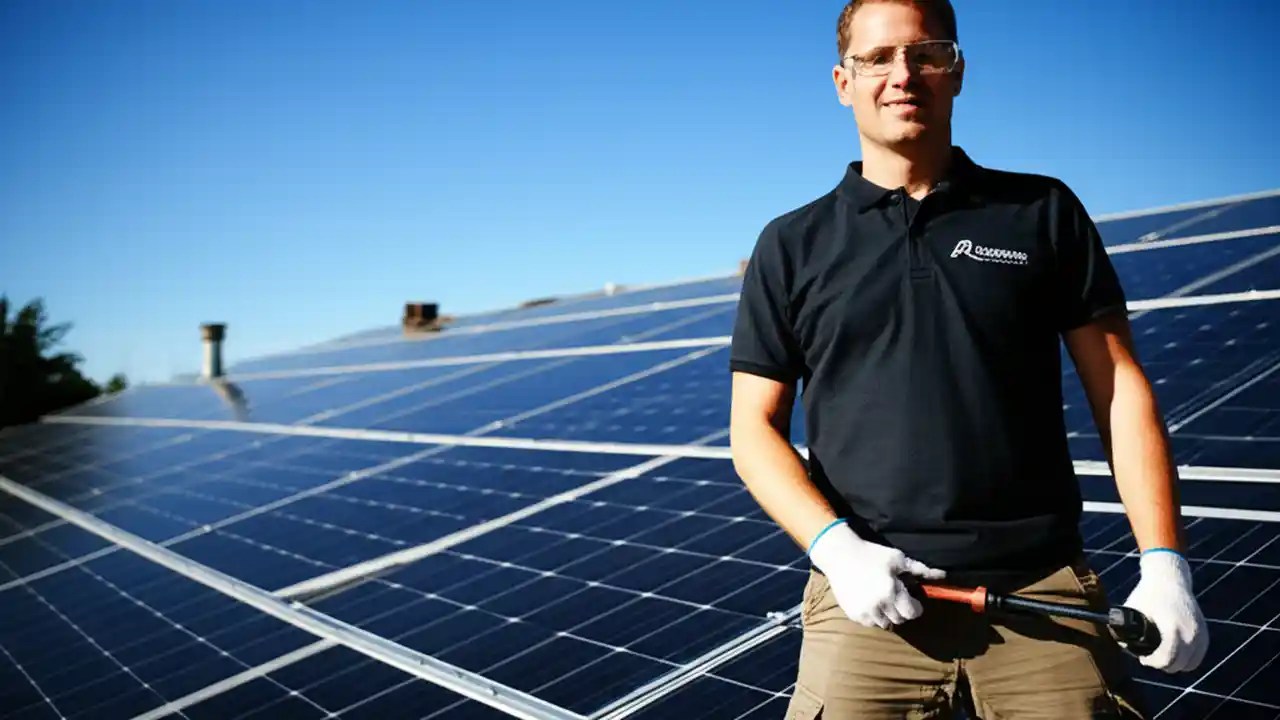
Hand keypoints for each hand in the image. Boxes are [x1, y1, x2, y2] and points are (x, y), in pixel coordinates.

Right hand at [807, 519, 945, 628]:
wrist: (840, 555)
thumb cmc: (872, 554)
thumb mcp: (898, 559)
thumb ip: (920, 570)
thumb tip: (942, 575)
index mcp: (892, 591)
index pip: (912, 613)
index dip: (915, 608)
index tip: (913, 600)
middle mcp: (879, 605)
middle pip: (900, 620)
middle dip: (902, 609)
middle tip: (896, 597)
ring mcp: (865, 612)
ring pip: (885, 623)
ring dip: (888, 614)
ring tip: (883, 600)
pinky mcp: (853, 615)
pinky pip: (870, 622)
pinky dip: (873, 616)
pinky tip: (870, 601)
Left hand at [1120, 550, 1209, 672]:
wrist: (1170, 578)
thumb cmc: (1148, 594)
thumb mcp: (1133, 609)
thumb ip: (1125, 628)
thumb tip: (1122, 647)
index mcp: (1172, 627)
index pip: (1166, 658)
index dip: (1153, 662)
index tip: (1143, 659)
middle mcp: (1191, 632)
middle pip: (1179, 665)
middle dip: (1163, 665)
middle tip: (1150, 659)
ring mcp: (1200, 633)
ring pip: (1191, 664)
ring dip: (1176, 664)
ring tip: (1162, 657)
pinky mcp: (1205, 632)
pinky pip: (1198, 656)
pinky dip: (1188, 659)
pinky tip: (1175, 656)